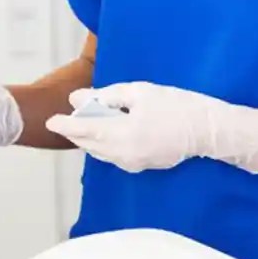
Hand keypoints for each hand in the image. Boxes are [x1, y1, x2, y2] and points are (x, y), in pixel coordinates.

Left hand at [44, 82, 257, 173]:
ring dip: (90, 139)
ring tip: (84, 124)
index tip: (49, 120)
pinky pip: (114, 157)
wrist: (208, 129)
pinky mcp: (143, 166)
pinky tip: (105, 133)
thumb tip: (78, 99)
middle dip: (76, 132)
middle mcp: (125, 154)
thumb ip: (106, 96)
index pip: (84, 131)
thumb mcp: (139, 92)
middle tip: (66, 118)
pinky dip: (105, 145)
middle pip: (90, 144)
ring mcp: (135, 163)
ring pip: (101, 153)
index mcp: (123, 134)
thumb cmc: (175, 105)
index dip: (65, 125)